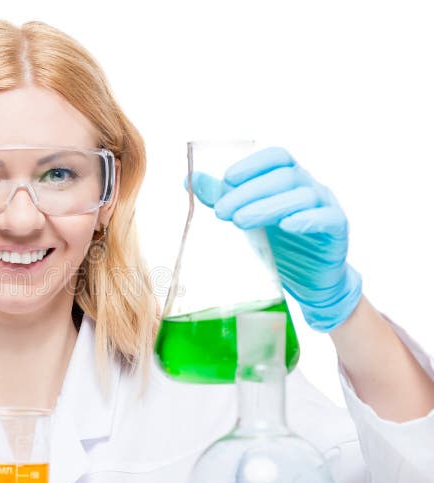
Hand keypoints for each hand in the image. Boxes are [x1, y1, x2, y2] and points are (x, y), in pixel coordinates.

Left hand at [190, 147, 361, 331]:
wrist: (311, 280)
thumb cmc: (279, 244)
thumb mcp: (248, 220)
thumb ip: (223, 198)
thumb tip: (190, 180)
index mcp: (289, 179)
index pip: (277, 157)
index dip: (253, 164)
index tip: (227, 179)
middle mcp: (310, 187)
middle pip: (284, 176)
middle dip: (249, 192)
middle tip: (221, 211)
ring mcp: (326, 206)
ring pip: (302, 196)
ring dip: (268, 206)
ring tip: (240, 222)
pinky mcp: (338, 230)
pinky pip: (327, 218)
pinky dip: (307, 219)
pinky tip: (286, 226)